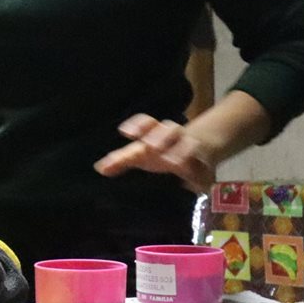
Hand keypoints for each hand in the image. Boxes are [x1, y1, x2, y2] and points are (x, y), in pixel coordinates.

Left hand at [95, 114, 216, 193]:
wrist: (197, 153)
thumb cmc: (162, 152)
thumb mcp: (141, 155)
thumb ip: (120, 160)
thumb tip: (100, 168)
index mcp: (156, 133)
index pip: (147, 123)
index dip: (138, 125)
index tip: (125, 132)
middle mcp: (174, 136)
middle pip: (169, 128)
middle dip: (160, 136)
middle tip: (149, 146)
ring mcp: (191, 147)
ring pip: (188, 143)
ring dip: (181, 151)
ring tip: (173, 162)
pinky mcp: (204, 164)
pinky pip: (203, 165)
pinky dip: (199, 171)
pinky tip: (193, 179)